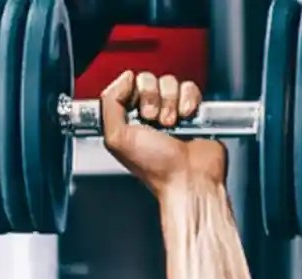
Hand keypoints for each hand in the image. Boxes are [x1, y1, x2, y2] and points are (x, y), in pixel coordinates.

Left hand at [100, 71, 226, 195]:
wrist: (189, 176)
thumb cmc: (155, 166)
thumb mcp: (117, 138)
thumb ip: (110, 105)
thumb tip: (123, 79)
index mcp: (125, 120)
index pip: (126, 86)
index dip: (132, 93)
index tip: (136, 111)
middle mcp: (146, 114)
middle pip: (148, 80)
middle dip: (152, 98)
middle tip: (153, 120)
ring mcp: (170, 110)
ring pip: (169, 82)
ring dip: (170, 102)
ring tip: (170, 124)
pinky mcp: (192, 109)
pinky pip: (189, 88)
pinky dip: (188, 101)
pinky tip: (186, 118)